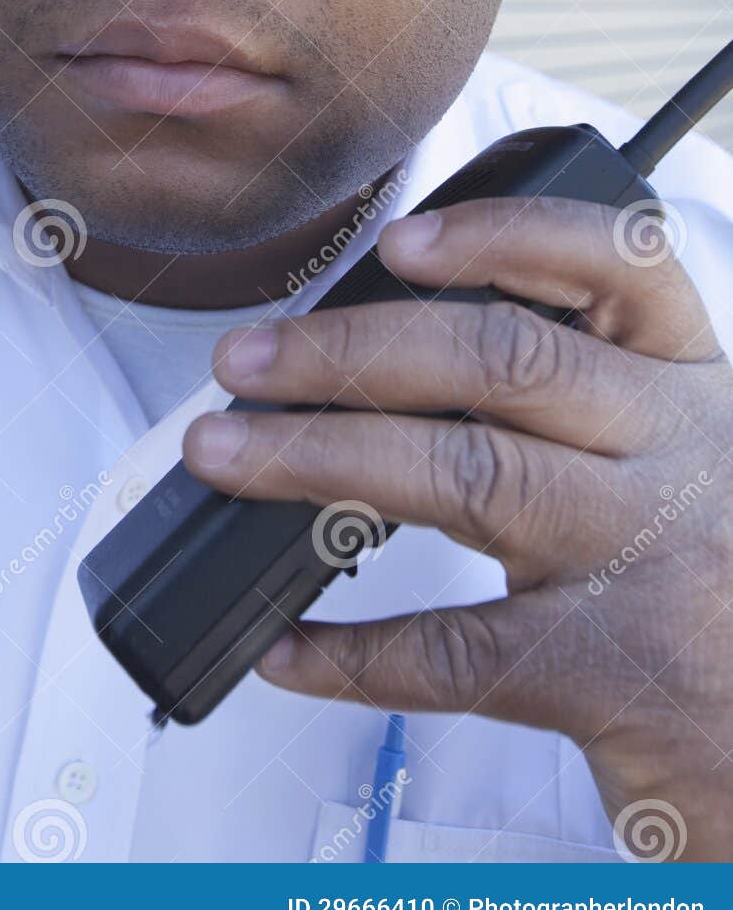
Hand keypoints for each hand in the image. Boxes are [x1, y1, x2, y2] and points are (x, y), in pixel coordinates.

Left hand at [182, 196, 732, 860]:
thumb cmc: (701, 574)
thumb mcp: (669, 453)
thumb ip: (567, 393)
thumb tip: (374, 346)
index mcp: (688, 381)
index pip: (620, 263)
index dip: (503, 236)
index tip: (397, 242)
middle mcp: (676, 454)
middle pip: (503, 363)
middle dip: (351, 350)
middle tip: (243, 359)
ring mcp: (648, 562)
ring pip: (468, 478)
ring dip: (320, 459)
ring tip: (224, 454)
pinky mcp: (610, 673)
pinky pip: (457, 651)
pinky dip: (352, 650)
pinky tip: (285, 642)